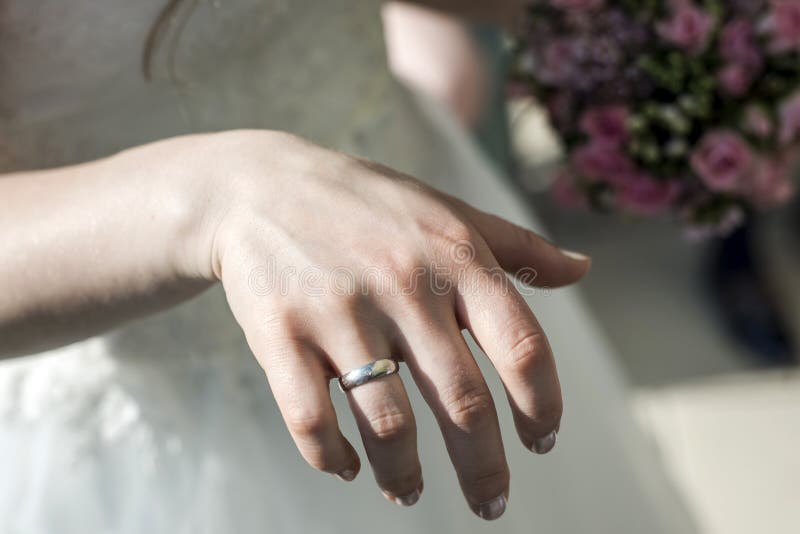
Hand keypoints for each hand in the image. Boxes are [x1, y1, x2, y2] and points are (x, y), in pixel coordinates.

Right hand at [180, 130, 589, 518]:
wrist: (259, 187)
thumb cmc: (368, 204)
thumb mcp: (449, 212)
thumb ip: (519, 246)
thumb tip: (583, 269)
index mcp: (456, 258)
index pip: (524, 348)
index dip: (542, 408)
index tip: (542, 442)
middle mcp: (404, 285)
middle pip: (463, 404)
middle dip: (484, 470)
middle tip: (490, 504)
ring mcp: (340, 311)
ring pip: (387, 424)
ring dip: (404, 475)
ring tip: (410, 492)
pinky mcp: (280, 334)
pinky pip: (311, 420)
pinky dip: (331, 458)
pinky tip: (347, 466)